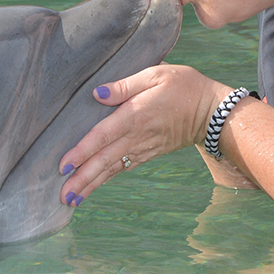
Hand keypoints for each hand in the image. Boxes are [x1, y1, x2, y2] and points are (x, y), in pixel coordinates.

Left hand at [58, 63, 229, 205]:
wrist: (212, 113)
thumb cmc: (184, 86)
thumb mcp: (156, 74)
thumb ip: (125, 85)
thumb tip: (96, 94)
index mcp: (135, 115)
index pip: (103, 135)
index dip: (82, 151)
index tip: (64, 165)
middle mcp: (137, 136)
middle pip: (105, 159)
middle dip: (82, 179)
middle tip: (62, 196)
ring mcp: (144, 148)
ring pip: (112, 169)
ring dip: (91, 184)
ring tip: (71, 200)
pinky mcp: (149, 154)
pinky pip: (124, 168)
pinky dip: (106, 179)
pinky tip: (92, 187)